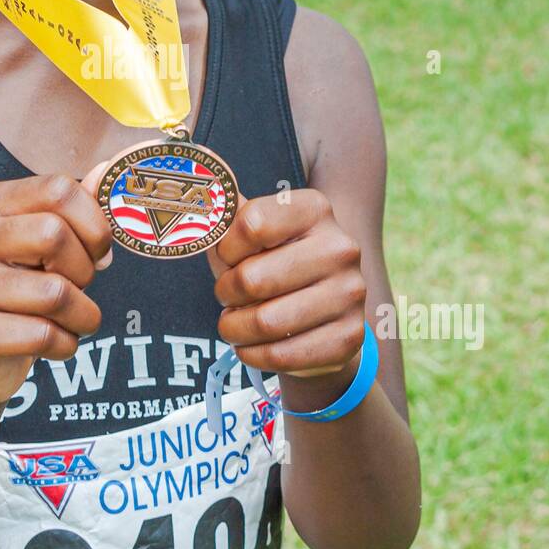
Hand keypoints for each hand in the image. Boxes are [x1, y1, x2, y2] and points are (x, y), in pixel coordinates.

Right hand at [0, 164, 113, 408]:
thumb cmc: (20, 294)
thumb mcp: (45, 247)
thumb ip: (76, 210)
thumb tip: (108, 170)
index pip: (58, 188)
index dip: (94, 223)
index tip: (97, 251)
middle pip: (54, 234)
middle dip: (85, 270)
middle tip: (79, 288)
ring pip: (55, 293)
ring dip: (83, 316)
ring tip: (72, 321)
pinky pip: (44, 335)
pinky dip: (66, 345)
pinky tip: (55, 344)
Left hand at [206, 188, 366, 378]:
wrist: (320, 311)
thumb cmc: (271, 263)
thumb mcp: (249, 234)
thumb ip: (224, 215)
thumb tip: (198, 193)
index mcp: (314, 209)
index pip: (252, 224)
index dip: (226, 247)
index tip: (228, 258)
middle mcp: (340, 248)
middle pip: (252, 278)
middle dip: (226, 293)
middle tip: (227, 296)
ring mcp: (350, 294)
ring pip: (265, 322)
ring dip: (235, 328)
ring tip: (235, 324)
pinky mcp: (348, 338)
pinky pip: (281, 355)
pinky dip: (253, 354)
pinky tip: (252, 345)